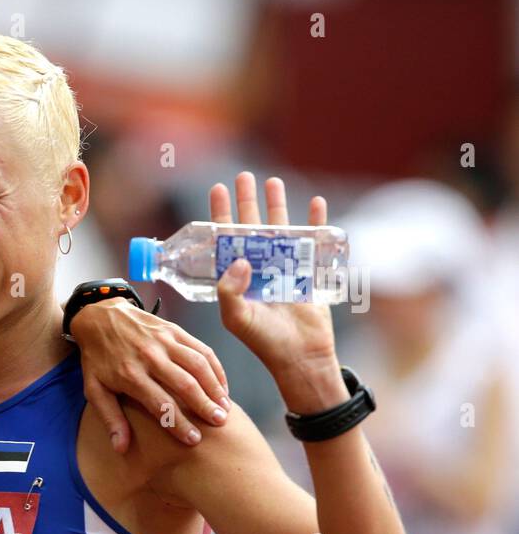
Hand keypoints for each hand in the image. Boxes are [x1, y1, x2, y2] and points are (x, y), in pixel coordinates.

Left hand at [70, 298, 229, 452]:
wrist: (99, 317)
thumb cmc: (97, 358)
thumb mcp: (94, 389)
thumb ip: (110, 418)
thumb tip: (121, 448)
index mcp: (130, 375)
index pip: (160, 404)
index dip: (179, 423)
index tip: (194, 440)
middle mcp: (150, 357)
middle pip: (185, 385)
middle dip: (204, 406)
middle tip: (219, 423)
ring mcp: (164, 341)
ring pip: (198, 365)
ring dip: (215, 387)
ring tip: (225, 407)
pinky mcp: (174, 330)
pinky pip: (201, 348)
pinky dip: (215, 367)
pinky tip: (222, 385)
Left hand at [212, 172, 338, 381]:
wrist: (300, 356)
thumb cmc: (264, 341)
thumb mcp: (236, 318)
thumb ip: (228, 292)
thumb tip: (238, 260)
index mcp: (237, 277)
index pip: (225, 239)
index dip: (221, 215)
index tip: (217, 190)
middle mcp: (258, 268)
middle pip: (250, 226)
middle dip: (246, 201)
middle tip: (243, 176)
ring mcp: (284, 267)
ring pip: (279, 228)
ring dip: (276, 204)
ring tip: (271, 181)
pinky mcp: (310, 271)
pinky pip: (313, 240)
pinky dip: (316, 221)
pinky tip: (316, 202)